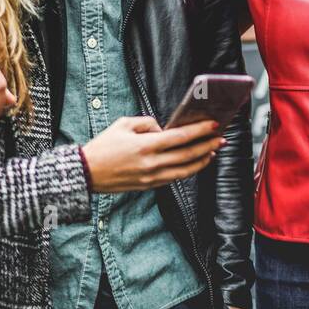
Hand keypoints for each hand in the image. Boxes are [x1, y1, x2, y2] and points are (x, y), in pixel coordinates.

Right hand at [83, 117, 222, 192]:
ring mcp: (151, 177)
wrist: (86, 173)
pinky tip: (196, 163)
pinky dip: (188, 170)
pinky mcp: (149, 186)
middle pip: (188, 155)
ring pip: (185, 170)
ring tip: (213, 151)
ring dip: (202, 160)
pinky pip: (174, 178)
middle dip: (208, 145)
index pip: (181, 137)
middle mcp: (151, 163)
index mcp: (145, 146)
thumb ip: (147, 123)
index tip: (214, 124)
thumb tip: (165, 128)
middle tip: (221, 137)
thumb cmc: (103, 146)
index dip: (200, 131)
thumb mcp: (124, 124)